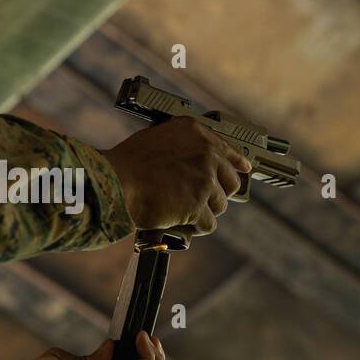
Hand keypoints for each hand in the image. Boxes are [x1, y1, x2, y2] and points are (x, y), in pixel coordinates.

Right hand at [102, 117, 251, 235]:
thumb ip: (181, 147)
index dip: (236, 163)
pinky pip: (208, 223)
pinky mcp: (197, 207)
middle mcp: (205, 154)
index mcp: (195, 133)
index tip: (243, 169)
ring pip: (220, 205)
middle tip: (201, 199)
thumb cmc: (127, 162)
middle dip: (217, 192)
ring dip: (204, 211)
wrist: (116, 181)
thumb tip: (191, 162)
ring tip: (184, 212)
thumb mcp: (158, 138)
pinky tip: (184, 224)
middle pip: (230, 182)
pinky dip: (197, 227)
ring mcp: (204, 181)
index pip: (228, 149)